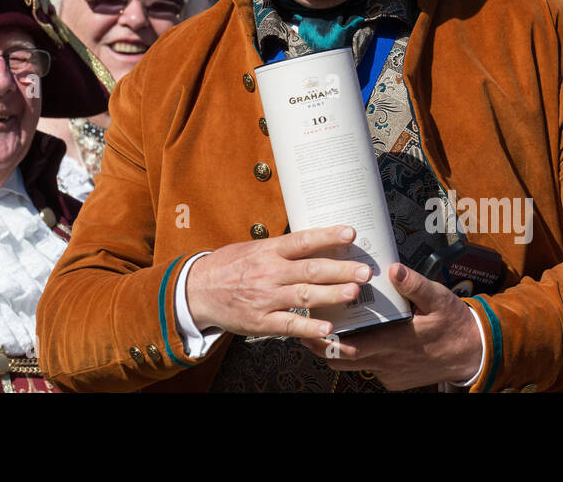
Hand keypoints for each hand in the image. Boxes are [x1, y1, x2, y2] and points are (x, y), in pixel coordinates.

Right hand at [185, 225, 371, 338]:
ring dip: (331, 295)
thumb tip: (314, 240)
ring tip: (354, 293)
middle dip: (340, 270)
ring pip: (304, 296)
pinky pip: (290, 325)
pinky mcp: (262, 321)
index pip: (302, 241)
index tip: (351, 234)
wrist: (197, 290)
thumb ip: (281, 248)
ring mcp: (266, 298)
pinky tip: (329, 328)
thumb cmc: (229, 266)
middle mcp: (269, 273)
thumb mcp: (252, 248)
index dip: (327, 236)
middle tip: (365, 270)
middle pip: (310, 269)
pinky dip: (310, 327)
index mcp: (268, 251)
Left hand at [298, 262, 482, 389]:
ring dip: (339, 351)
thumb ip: (414, 284)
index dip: (324, 340)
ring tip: (325, 331)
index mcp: (394, 342)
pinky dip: (362, 356)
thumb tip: (394, 268)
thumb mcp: (438, 298)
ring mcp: (390, 374)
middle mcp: (388, 362)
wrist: (473, 354)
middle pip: (342, 360)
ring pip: (354, 366)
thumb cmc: (453, 323)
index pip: (348, 347)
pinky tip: (360, 337)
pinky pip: (371, 369)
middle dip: (322, 346)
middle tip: (305, 329)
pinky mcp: (395, 380)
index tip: (306, 327)